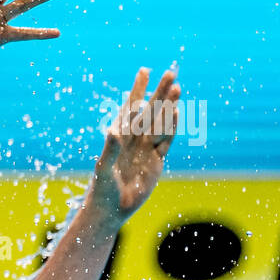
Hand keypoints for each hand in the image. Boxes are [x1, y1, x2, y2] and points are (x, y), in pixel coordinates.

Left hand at [87, 65, 181, 227]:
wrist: (112, 210)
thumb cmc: (102, 190)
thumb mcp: (104, 169)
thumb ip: (110, 150)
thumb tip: (113, 131)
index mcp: (119, 136)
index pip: (130, 107)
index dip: (138, 89)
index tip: (144, 70)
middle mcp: (134, 140)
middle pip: (150, 110)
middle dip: (160, 92)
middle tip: (171, 72)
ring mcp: (146, 150)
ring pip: (161, 123)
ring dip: (169, 106)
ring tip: (178, 87)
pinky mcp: (156, 162)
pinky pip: (166, 141)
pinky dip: (172, 127)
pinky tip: (177, 112)